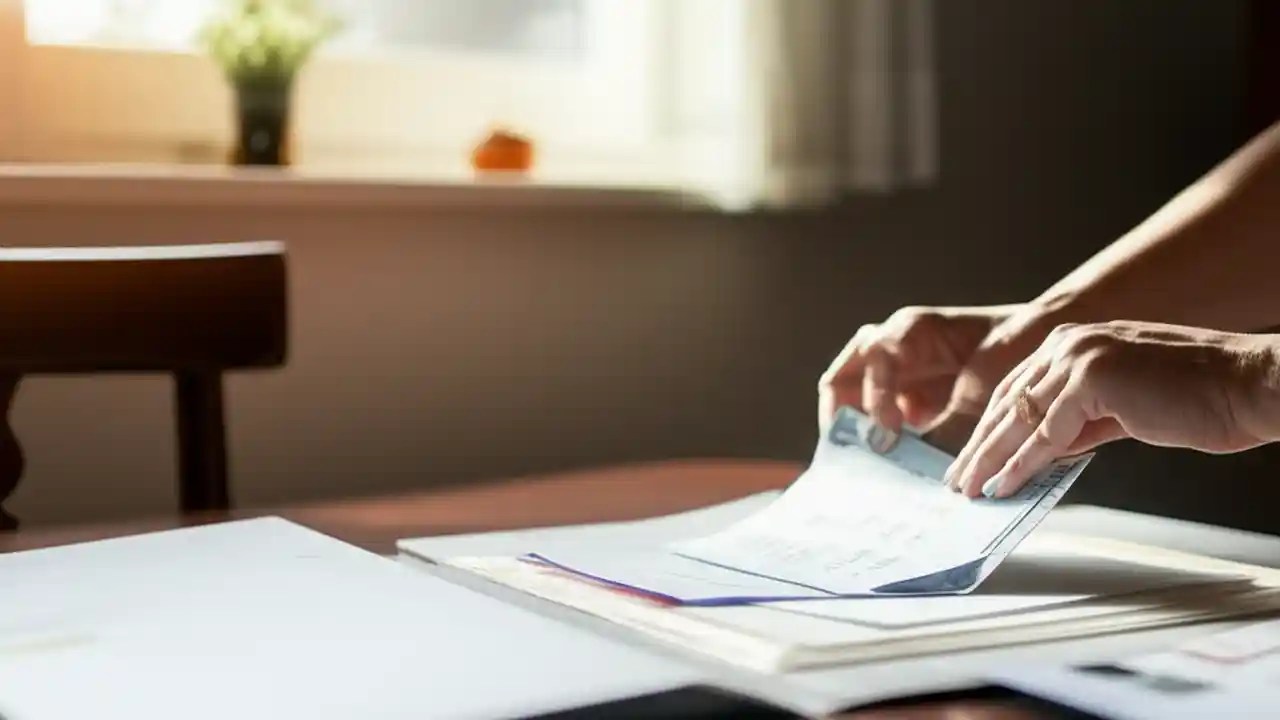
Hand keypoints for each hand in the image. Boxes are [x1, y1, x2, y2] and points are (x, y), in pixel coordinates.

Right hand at [818, 304, 1034, 450]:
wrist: (1040, 341)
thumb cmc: (1017, 344)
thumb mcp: (990, 381)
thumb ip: (959, 420)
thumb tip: (942, 470)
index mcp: (910, 331)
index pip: (873, 357)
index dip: (876, 396)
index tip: (890, 436)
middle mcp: (892, 350)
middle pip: (842, 380)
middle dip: (844, 420)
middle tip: (861, 458)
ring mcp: (894, 375)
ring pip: (851, 403)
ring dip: (858, 435)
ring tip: (875, 468)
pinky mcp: (903, 399)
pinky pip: (878, 423)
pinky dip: (882, 446)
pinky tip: (899, 470)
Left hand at [947, 321, 1279, 498]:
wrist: (1250, 386)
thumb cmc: (1203, 397)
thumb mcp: (1126, 405)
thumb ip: (1083, 419)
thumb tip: (1046, 447)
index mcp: (1077, 341)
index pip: (1019, 387)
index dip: (992, 426)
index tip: (973, 456)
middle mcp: (1071, 342)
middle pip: (1008, 400)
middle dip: (979, 444)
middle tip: (957, 477)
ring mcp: (1079, 356)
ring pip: (1018, 417)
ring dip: (989, 458)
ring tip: (968, 488)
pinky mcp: (1093, 379)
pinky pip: (1044, 432)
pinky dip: (1019, 463)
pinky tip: (1001, 484)